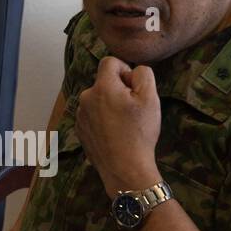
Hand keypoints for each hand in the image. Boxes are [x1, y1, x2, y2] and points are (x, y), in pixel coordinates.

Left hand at [76, 56, 161, 196]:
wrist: (125, 169)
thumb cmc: (139, 133)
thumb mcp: (150, 98)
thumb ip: (143, 74)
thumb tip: (133, 70)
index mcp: (101, 87)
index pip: (109, 62)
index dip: (125, 70)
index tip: (133, 88)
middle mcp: (85, 98)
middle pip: (103, 82)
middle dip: (118, 90)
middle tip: (132, 110)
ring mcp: (80, 116)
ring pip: (98, 100)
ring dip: (109, 105)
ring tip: (124, 125)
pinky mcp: (80, 131)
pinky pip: (92, 116)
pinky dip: (102, 120)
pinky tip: (114, 135)